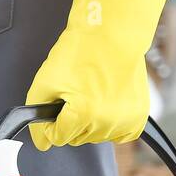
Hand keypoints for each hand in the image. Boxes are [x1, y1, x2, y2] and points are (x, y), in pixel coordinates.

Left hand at [26, 0, 175, 150]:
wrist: (114, 33)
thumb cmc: (80, 52)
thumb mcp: (45, 81)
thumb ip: (37, 115)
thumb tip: (42, 143)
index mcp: (82, 116)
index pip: (56, 137)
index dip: (51, 121)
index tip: (56, 103)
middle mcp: (106, 123)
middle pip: (76, 138)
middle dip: (70, 120)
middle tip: (76, 91)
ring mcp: (125, 121)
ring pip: (96, 136)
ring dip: (90, 121)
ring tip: (92, 92)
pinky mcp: (138, 117)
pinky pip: (118, 134)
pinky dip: (110, 122)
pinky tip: (107, 101)